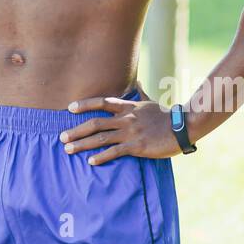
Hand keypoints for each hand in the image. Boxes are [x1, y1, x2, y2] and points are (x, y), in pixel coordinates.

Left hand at [59, 94, 178, 162]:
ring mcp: (130, 132)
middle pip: (95, 123)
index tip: (69, 108)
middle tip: (61, 137)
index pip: (101, 102)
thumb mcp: (150, 102)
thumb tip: (137, 82)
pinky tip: (90, 161)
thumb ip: (140, 94)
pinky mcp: (137, 146)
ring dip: (82, 144)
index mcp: (128, 107)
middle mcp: (125, 118)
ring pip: (100, 138)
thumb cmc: (166, 116)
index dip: (84, 104)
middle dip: (76, 130)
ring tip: (68, 149)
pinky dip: (101, 156)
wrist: (182, 127)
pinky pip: (115, 151)